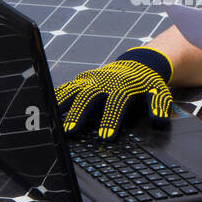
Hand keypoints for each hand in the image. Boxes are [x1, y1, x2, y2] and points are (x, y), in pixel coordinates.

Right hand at [55, 47, 172, 138]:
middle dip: (78, 113)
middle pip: (88, 96)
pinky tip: (42, 109)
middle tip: (70, 131)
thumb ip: (159, 105)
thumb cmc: (147, 83)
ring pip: (71, 91)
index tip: (106, 136)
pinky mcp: (80, 82)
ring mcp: (89, 80)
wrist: (138, 64)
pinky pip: (64, 89)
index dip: (111, 119)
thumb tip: (159, 120)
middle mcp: (103, 81)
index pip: (116, 103)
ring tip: (49, 120)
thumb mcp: (158, 92)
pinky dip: (53, 98)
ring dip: (59, 105)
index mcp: (122, 86)